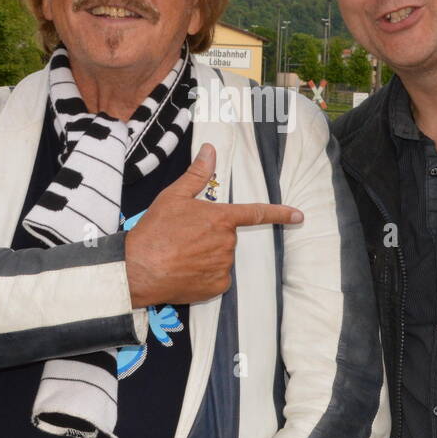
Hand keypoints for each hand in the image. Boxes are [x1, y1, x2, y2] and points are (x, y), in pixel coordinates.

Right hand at [125, 143, 302, 306]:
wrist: (138, 269)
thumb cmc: (155, 230)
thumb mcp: (173, 196)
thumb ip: (196, 174)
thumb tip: (210, 150)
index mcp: (221, 218)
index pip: (255, 213)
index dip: (280, 213)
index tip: (298, 216)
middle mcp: (227, 242)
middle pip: (227, 236)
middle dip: (211, 235)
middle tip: (184, 238)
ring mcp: (223, 266)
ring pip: (222, 257)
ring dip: (207, 255)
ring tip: (180, 255)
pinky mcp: (217, 287)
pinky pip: (218, 278)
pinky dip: (205, 275)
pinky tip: (185, 272)